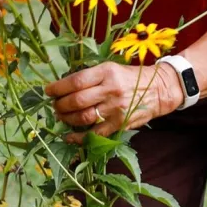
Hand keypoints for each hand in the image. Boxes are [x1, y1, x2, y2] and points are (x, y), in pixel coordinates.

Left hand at [44, 61, 184, 142]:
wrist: (158, 89)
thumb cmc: (129, 77)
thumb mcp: (111, 68)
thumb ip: (91, 77)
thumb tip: (63, 87)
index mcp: (106, 72)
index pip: (76, 81)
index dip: (58, 87)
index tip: (48, 91)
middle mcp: (111, 89)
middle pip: (77, 100)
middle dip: (60, 105)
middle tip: (55, 106)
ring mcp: (115, 108)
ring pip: (84, 117)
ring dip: (67, 119)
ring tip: (62, 117)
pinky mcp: (120, 124)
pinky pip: (95, 133)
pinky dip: (79, 137)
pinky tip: (69, 136)